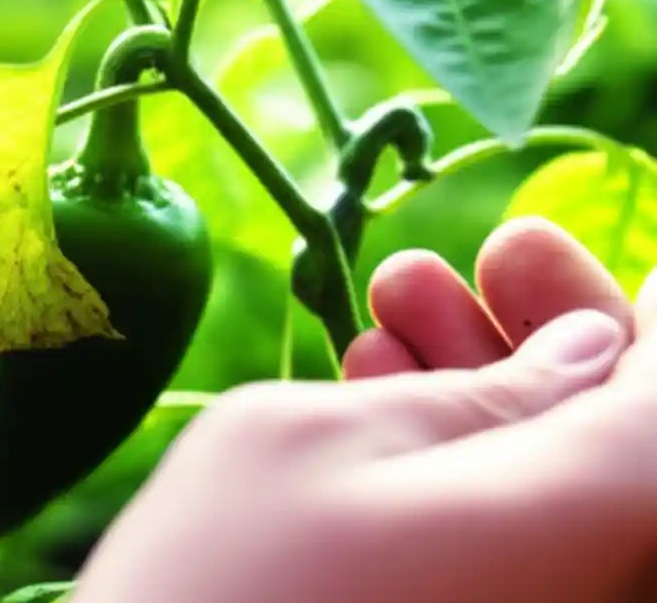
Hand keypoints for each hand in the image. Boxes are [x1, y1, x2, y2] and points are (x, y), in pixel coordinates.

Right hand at [76, 218, 656, 602]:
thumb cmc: (211, 576)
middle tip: (463, 256)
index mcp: (581, 520)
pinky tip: (372, 391)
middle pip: (617, 441)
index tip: (580, 257)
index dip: (648, 318)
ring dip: (487, 388)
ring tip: (384, 301)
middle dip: (543, 333)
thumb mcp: (319, 439)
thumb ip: (476, 395)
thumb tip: (589, 351)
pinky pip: (506, 539)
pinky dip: (460, 462)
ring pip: (555, 487)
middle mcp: (581, 587)